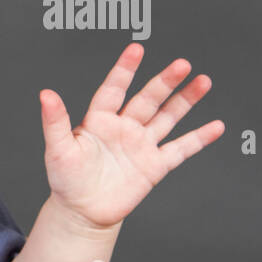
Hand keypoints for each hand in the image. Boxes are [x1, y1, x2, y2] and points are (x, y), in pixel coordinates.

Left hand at [39, 43, 223, 229]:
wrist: (82, 212)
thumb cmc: (65, 180)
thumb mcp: (57, 150)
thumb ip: (54, 122)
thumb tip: (45, 94)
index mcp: (99, 121)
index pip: (113, 89)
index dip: (124, 70)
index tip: (136, 49)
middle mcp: (124, 128)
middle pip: (147, 100)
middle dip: (165, 82)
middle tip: (182, 64)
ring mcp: (141, 145)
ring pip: (168, 118)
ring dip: (186, 101)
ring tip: (203, 81)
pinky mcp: (155, 166)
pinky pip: (181, 149)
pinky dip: (199, 138)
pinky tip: (216, 126)